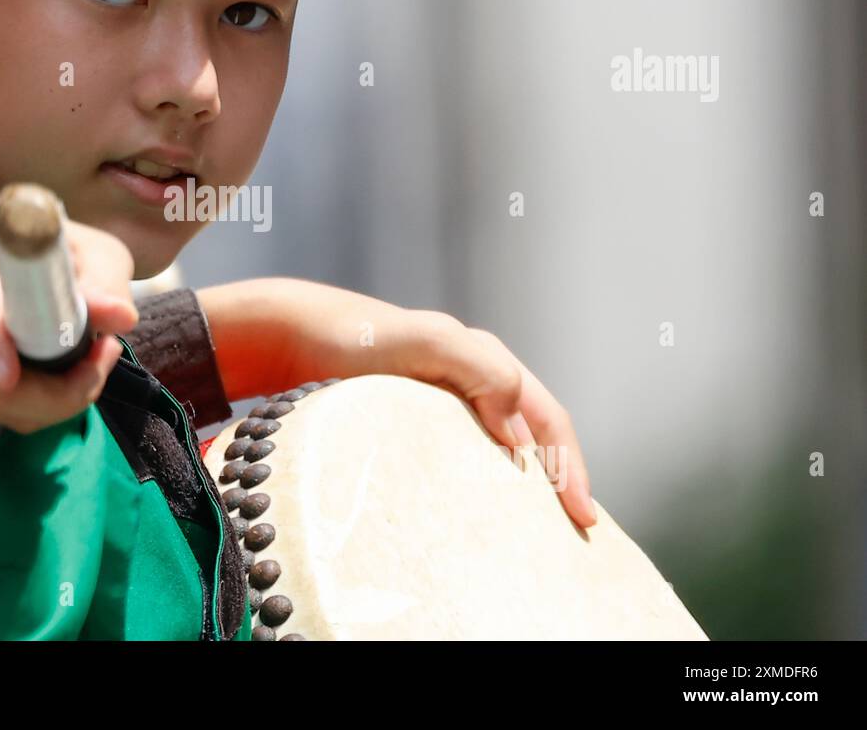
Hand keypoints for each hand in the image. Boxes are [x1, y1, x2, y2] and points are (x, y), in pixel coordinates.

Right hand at [0, 195, 138, 433]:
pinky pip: (11, 413)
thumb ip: (102, 281)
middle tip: (106, 351)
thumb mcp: (82, 250)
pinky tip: (61, 367)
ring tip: (89, 351)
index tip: (7, 376)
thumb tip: (121, 318)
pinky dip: (47, 400)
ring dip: (62, 392)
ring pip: (9, 407)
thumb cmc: (38, 253)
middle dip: (62, 388)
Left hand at [200, 278, 596, 527]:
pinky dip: (487, 481)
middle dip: (562, 477)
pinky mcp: (411, 416)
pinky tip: (481, 510)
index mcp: (481, 356)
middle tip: (577, 531)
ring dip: (529, 482)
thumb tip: (520, 435)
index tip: (579, 514)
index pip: (545, 414)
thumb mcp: (418, 343)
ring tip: (541, 529)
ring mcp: (440, 396)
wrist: (287, 335)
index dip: (569, 463)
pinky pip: (465, 451)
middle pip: (534, 431)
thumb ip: (476, 370)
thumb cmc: (350, 336)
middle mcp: (469, 374)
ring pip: (504, 444)